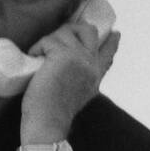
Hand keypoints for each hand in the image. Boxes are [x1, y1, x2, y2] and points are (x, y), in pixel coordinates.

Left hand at [20, 22, 120, 141]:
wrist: (48, 122)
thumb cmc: (55, 110)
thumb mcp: (78, 93)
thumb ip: (82, 78)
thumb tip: (71, 65)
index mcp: (96, 74)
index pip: (108, 53)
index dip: (111, 41)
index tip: (116, 33)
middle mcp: (91, 63)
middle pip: (88, 31)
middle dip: (70, 29)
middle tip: (53, 41)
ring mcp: (79, 57)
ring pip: (64, 32)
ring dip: (47, 41)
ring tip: (38, 56)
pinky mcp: (62, 56)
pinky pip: (47, 40)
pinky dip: (37, 48)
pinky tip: (33, 58)